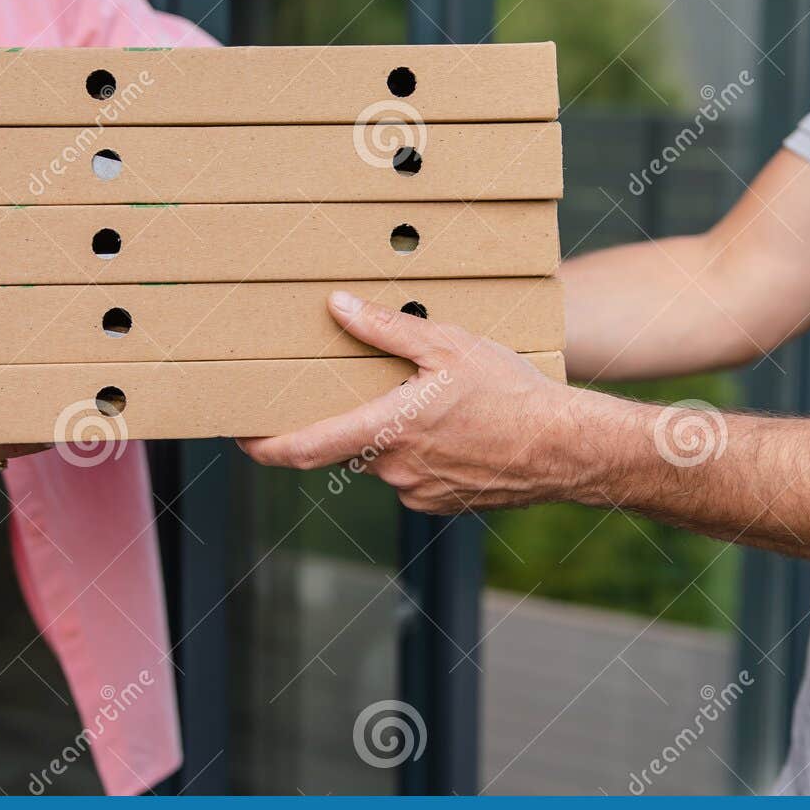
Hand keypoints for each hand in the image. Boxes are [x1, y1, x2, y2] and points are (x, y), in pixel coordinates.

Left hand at [239, 292, 617, 513]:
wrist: (568, 449)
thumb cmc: (512, 393)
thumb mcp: (448, 346)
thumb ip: (387, 330)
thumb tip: (338, 306)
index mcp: (386, 430)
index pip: (304, 447)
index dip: (264, 445)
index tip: (241, 436)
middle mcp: (393, 470)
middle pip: (351, 443)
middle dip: (356, 416)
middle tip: (380, 387)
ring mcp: (417, 492)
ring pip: (385, 458)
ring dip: (394, 432)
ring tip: (439, 402)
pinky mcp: (442, 503)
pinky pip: (413, 473)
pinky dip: (421, 450)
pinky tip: (458, 427)